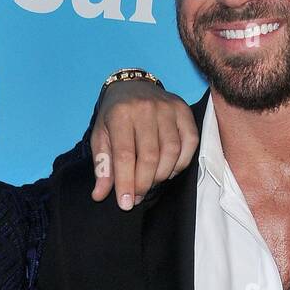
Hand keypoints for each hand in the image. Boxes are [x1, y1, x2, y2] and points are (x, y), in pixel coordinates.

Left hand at [90, 79, 198, 208]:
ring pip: (171, 152)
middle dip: (143, 183)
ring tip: (151, 182)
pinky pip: (190, 143)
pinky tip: (168, 169)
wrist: (133, 86)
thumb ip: (102, 166)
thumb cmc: (114, 116)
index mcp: (120, 114)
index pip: (124, 155)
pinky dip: (181, 163)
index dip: (126, 182)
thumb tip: (100, 195)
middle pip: (150, 156)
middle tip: (137, 196)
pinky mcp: (184, 110)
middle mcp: (145, 108)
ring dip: (162, 175)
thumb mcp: (101, 137)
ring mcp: (167, 108)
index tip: (125, 203)